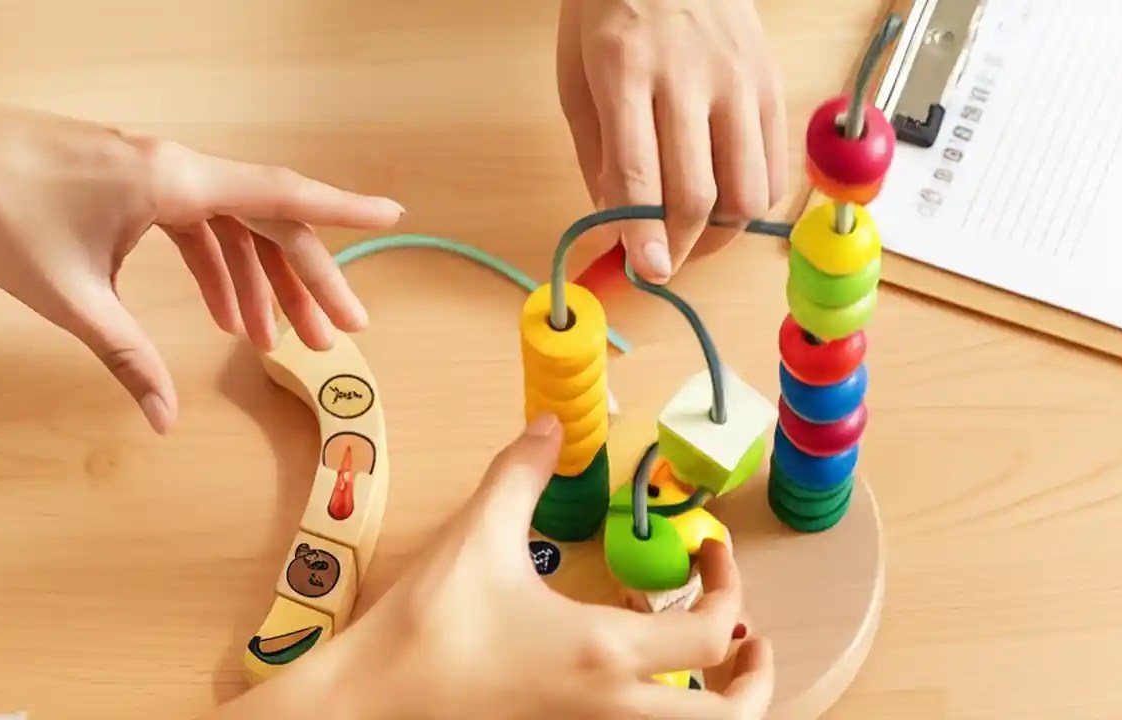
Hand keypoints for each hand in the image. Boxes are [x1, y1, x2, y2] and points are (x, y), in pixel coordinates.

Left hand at [0, 72, 403, 433]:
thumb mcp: (69, 297)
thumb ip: (127, 357)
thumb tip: (163, 420)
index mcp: (171, 182)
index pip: (278, 195)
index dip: (342, 209)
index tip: (393, 214)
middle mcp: (177, 169)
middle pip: (269, 222)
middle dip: (308, 279)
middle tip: (341, 333)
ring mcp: (158, 173)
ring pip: (237, 226)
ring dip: (264, 282)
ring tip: (284, 342)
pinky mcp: (138, 182)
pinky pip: (199, 226)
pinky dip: (220, 270)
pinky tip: (230, 316)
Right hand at [268, 414, 772, 718]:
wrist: (367, 707)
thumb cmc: (426, 627)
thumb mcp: (477, 535)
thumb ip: (522, 472)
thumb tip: (550, 425)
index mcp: (604, 653)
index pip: (711, 632)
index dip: (726, 584)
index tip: (706, 550)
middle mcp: (611, 711)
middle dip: (755, 681)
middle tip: (750, 640)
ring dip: (713, 707)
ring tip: (706, 666)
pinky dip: (656, 710)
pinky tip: (623, 671)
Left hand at [557, 0, 786, 282]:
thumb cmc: (609, 9)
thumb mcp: (576, 77)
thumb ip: (598, 157)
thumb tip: (616, 230)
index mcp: (626, 71)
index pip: (642, 176)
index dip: (644, 238)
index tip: (647, 273)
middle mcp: (690, 76)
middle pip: (700, 195)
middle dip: (680, 248)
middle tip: (661, 262)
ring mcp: (739, 79)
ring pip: (747, 191)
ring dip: (720, 234)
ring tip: (693, 236)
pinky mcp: (771, 82)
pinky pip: (775, 167)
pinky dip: (750, 202)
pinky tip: (723, 201)